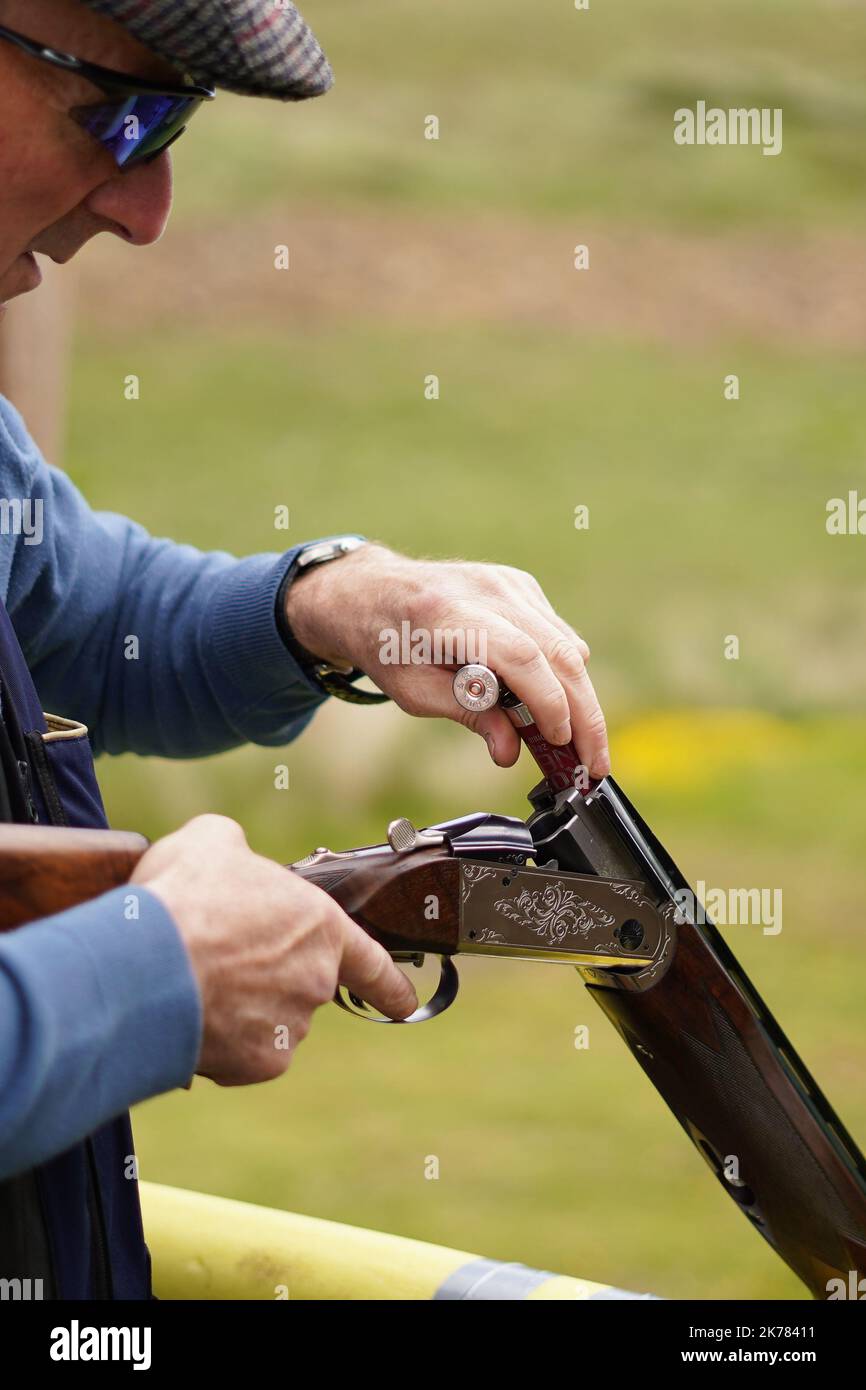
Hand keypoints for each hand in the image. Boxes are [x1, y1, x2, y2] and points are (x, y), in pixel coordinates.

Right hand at [131, 814, 417, 1084]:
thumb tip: (231, 859)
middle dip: (266, 978)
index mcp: (320, 926)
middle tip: (219, 959)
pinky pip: (240, 1054)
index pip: (372, 962)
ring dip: (240, 1009)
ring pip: (268, 1021)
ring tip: (195, 982)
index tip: (405, 1003)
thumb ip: (237, 850)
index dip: (390, 985)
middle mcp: (316, 981)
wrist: (145, 964)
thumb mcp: (212, 841)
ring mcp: (292, 1026)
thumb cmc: (184, 897)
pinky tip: (190, 1015)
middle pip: (300, 985)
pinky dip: (219, 1042)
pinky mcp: (258, 1062)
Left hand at [284, 543, 609, 777]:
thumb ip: (468, 715)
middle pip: (558, 653)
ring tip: (582, 747)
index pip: (520, 656)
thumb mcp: (414, 692)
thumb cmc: (387, 645)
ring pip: (568, 646)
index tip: (562, 742)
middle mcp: (487, 590)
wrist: (373, 593)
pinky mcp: (521, 586)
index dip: (550, 702)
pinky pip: (559, 635)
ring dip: (582, 700)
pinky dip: (565, 674)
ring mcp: (509, 583)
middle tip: (594, 763)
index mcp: (448, 613)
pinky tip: (555, 704)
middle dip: (585, 715)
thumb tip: (510, 751)